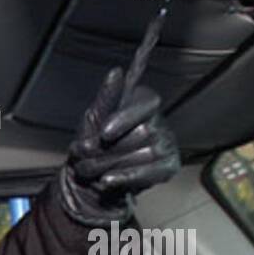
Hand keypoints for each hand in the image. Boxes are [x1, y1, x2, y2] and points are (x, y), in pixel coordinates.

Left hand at [58, 66, 180, 226]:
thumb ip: (105, 98)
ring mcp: (167, 145)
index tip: (104, 133)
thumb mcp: (92, 121)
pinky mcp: (168, 167)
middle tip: (85, 156)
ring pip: (147, 154)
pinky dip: (124, 177)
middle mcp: (160, 122)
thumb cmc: (91, 147)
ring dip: (112, 164)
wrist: (86, 182)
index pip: (148, 103)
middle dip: (110, 148)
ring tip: (91, 170)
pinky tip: (107, 180)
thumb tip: (115, 72)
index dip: (126, 118)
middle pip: (144, 132)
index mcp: (142, 105)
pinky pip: (149, 173)